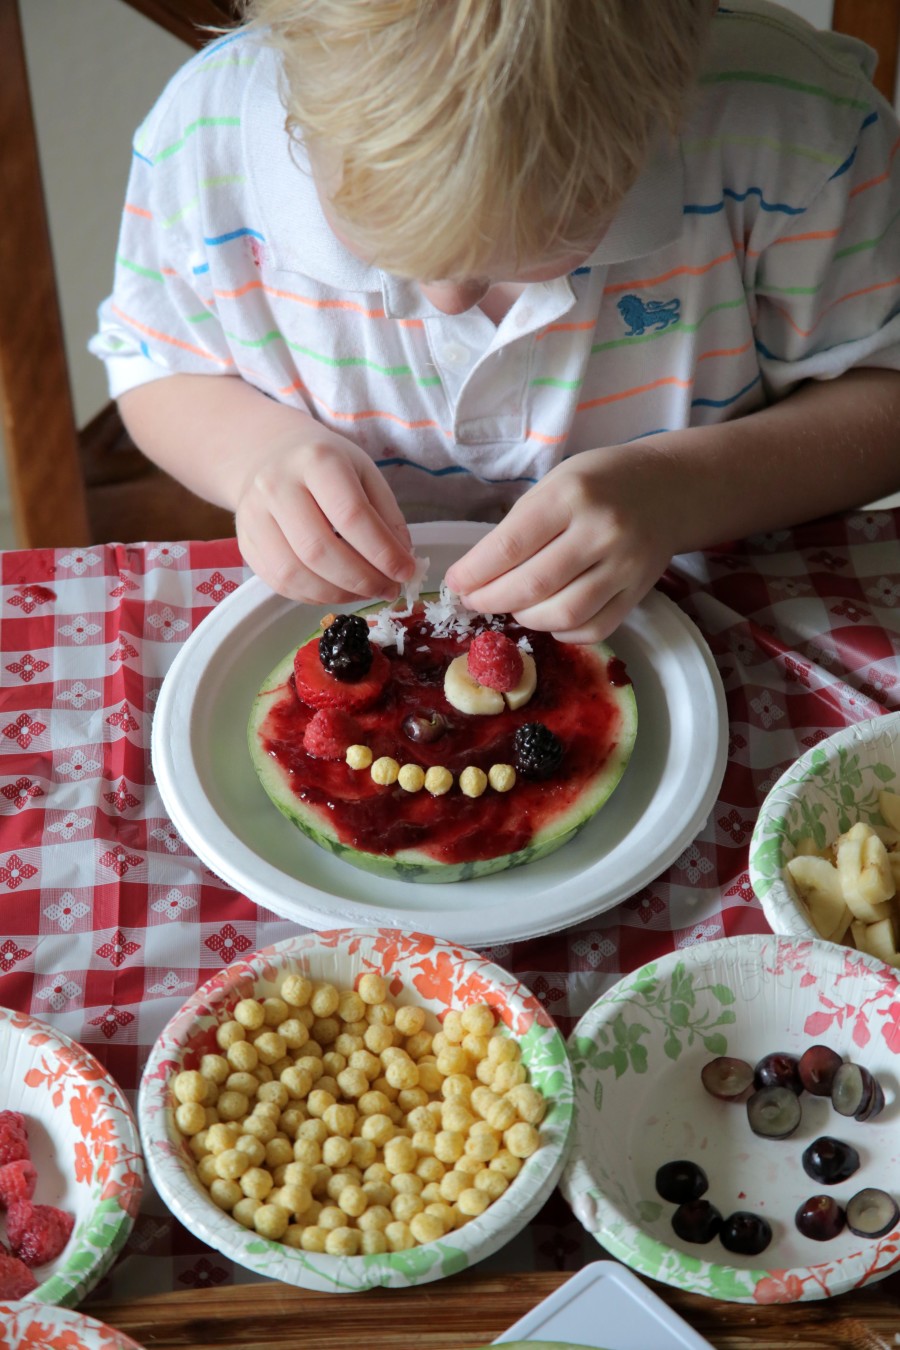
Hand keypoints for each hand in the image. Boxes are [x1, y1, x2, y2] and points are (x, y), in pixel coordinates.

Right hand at [235, 423, 414, 603]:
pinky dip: (313, 596)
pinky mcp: (245, 542)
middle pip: (319, 549)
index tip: (405, 572)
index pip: (351, 515)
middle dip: (361, 580)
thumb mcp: (364, 473)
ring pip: (294, 573)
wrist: (268, 454)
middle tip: (387, 589)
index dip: (382, 552)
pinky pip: (278, 582)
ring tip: (364, 593)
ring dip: (337, 594)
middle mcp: (277, 486)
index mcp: (316, 460)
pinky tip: (336, 591)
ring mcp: (254, 516)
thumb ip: (386, 516)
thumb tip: (402, 563)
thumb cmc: (325, 465)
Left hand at [444, 445, 679, 641]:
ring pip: (562, 613)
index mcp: (571, 495)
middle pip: (533, 585)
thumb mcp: (555, 484)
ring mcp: (624, 566)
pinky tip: (548, 617)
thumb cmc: (599, 483)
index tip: (455, 583)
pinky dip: (561, 631)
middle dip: (491, 599)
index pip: (510, 546)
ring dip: (525, 618)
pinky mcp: (638, 592)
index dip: (474, 572)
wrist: (669, 488)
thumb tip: (475, 574)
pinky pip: (593, 628)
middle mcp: (600, 531)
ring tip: (511, 606)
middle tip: (474, 600)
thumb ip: (520, 527)